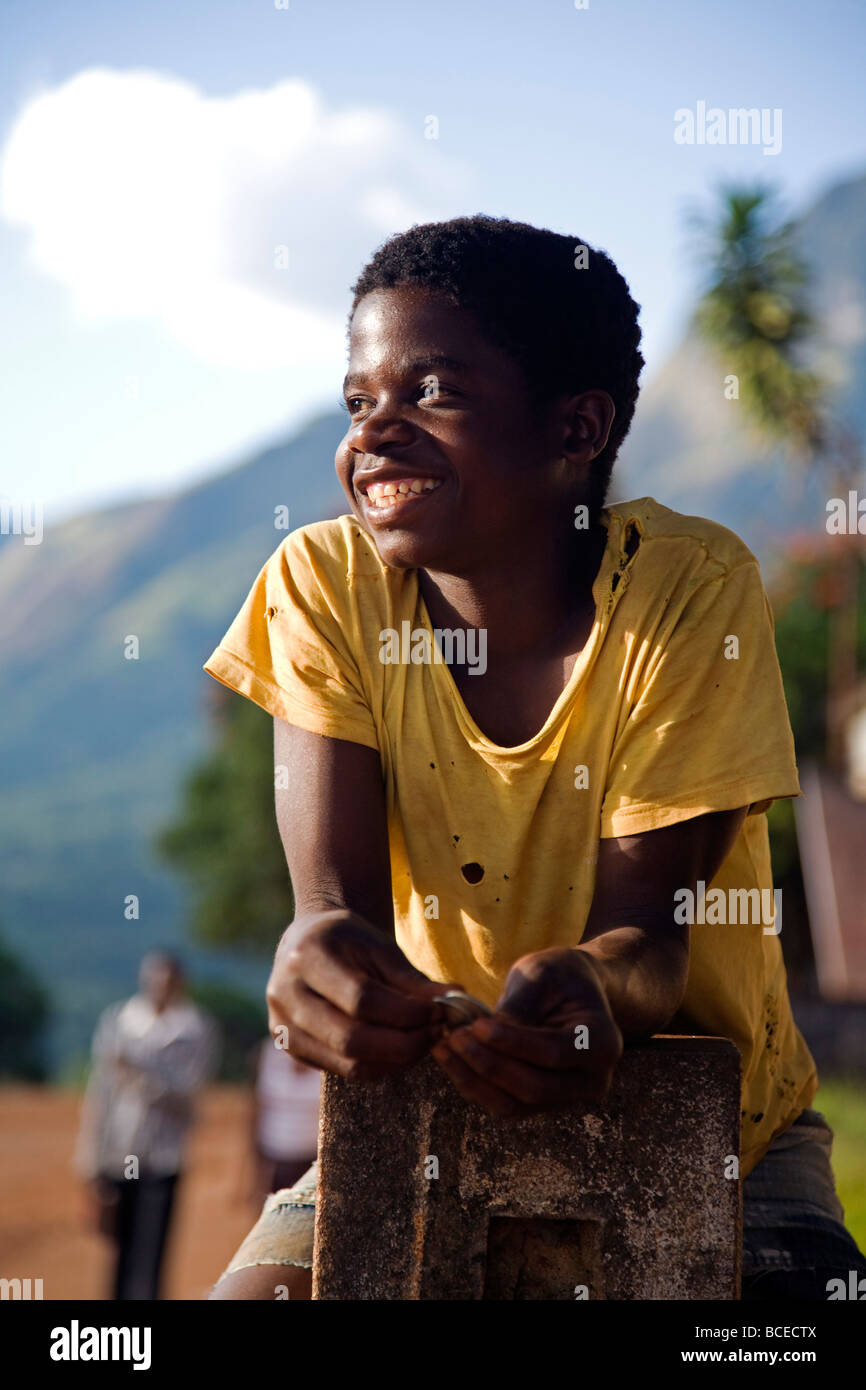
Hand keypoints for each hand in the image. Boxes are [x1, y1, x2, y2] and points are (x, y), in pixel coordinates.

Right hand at [266, 910, 448, 1081]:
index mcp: (307, 955)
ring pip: (348, 1061)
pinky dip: (379, 1066)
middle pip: (351, 1038)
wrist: (308, 941)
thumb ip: (413, 979)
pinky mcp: (290, 1047)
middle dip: (403, 1043)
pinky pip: (343, 1069)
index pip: (362, 998)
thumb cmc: (350, 941)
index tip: (440, 1012)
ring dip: (396, 1060)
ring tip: (423, 1042)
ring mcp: (282, 1024)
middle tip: (436, 1035)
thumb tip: (455, 1000)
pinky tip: (401, 1051)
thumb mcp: (381, 948)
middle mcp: (284, 992)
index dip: (406, 1012)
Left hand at [431, 949, 622, 1117]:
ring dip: (475, 1080)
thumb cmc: (559, 975)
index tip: (477, 1025)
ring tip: (444, 1048)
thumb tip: (486, 1034)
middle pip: (535, 1087)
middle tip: (454, 1036)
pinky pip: (505, 1105)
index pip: (554, 1052)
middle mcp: (592, 1081)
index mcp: (603, 1042)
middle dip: (489, 1064)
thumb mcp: (542, 973)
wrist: (572, 990)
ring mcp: (567, 1099)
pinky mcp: (542, 1105)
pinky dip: (475, 1086)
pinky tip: (452, 1059)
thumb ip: (521, 1004)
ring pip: (516, 1105)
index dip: (513, 1042)